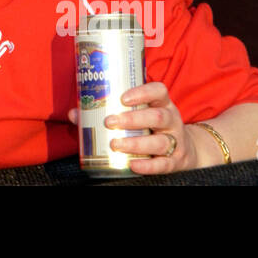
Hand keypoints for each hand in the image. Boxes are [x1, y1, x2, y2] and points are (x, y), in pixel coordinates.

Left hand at [69, 81, 197, 174]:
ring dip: (136, 143)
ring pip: (160, 141)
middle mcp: (171, 120)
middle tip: (110, 122)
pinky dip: (148, 165)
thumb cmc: (151, 127)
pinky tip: (133, 165)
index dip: (143, 92)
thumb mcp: (138, 115)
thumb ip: (107, 111)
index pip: (158, 91)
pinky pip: (163, 164)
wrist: (183, 150)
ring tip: (115, 144)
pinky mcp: (175, 161)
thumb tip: (74, 113)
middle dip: (133, 119)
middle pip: (157, 116)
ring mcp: (175, 141)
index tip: (123, 98)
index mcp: (162, 104)